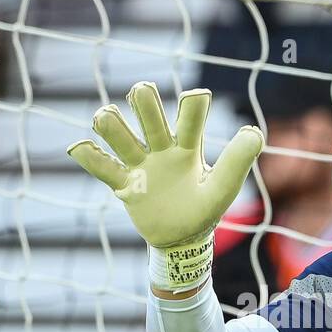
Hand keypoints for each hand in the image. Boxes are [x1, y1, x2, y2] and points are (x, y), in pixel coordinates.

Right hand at [68, 82, 263, 291]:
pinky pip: (103, 169)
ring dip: (111, 125)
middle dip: (143, 101)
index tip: (196, 98)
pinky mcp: (125, 185)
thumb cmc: (204, 209)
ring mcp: (141, 165)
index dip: (192, 105)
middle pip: (148, 114)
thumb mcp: (223, 187)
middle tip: (140, 92)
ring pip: (121, 137)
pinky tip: (77, 147)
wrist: (182, 239)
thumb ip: (237, 161)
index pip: (190, 117)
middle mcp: (162, 148)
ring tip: (105, 119)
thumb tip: (254, 131)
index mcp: (188, 147)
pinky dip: (90, 158)